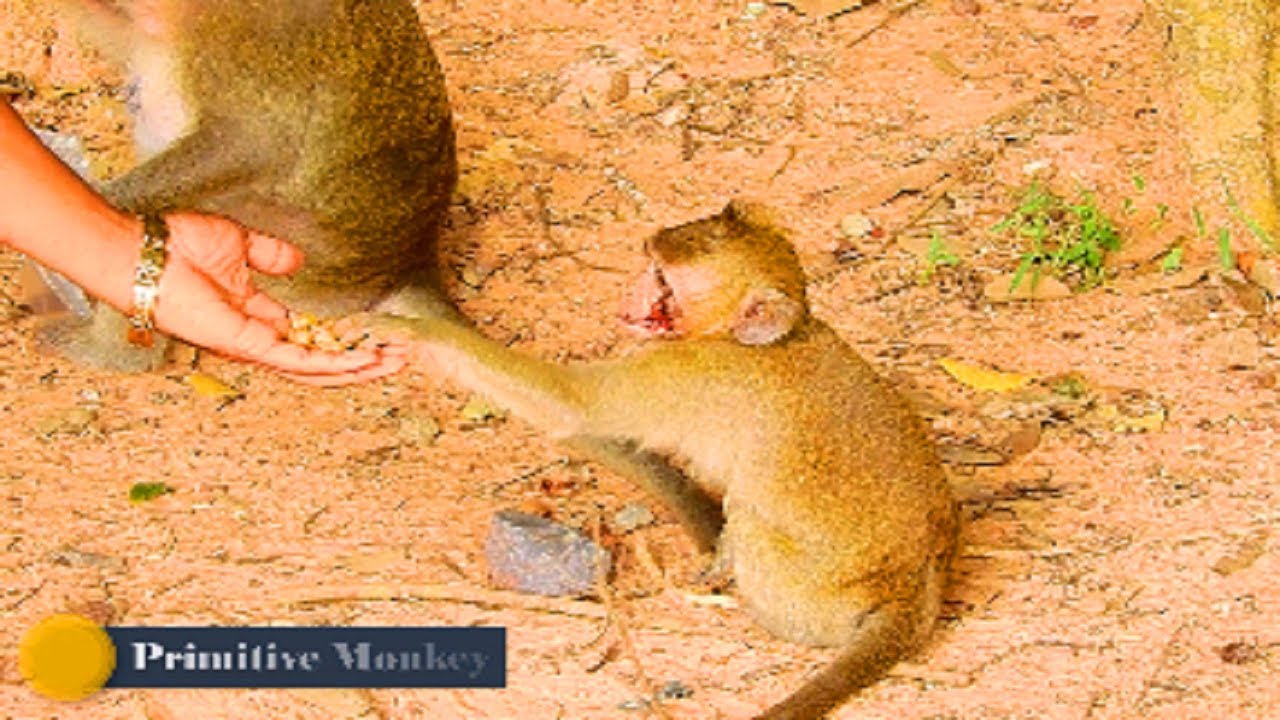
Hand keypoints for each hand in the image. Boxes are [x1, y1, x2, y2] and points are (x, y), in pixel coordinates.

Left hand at [153, 213, 406, 385]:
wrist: (141, 251)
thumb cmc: (177, 244)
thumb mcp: (238, 242)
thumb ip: (270, 255)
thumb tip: (298, 262)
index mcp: (255, 316)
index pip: (309, 336)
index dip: (345, 338)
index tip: (379, 333)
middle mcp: (257, 338)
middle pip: (320, 360)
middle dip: (362, 361)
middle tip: (402, 359)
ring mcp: (252, 346)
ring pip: (316, 368)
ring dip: (357, 369)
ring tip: (394, 365)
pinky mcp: (247, 345)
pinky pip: (297, 361)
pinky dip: (332, 364)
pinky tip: (363, 362)